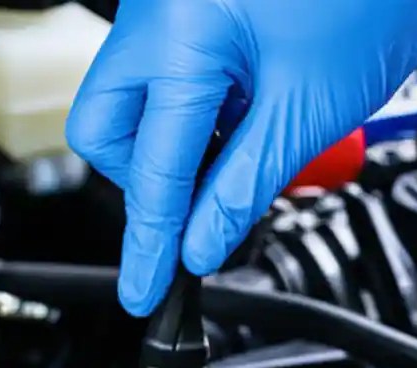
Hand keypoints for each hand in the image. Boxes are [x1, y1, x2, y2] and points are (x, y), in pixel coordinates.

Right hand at [66, 0, 416, 315]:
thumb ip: (244, 185)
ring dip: (178, 145)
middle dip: (147, 182)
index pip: (152, 169)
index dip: (152, 243)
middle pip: (107, 130)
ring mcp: (168, 3)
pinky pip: (167, 72)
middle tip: (198, 213)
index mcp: (178, 34)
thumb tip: (201, 243)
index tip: (146, 290)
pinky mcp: (189, 4)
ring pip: (134, 101)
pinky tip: (246, 118)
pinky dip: (198, 109)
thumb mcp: (309, 110)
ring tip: (246, 150)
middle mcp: (156, 11)